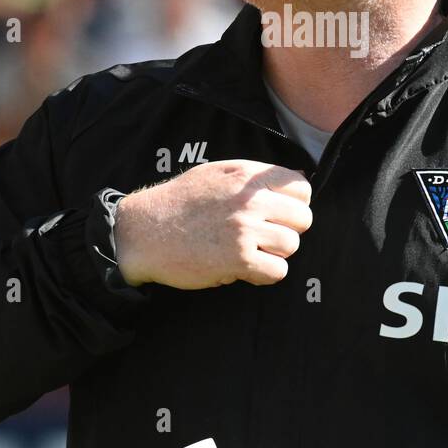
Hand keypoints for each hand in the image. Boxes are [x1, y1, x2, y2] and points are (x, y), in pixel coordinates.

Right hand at [113, 159, 312, 288]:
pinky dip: (264, 274)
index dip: (294, 203)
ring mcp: (244, 230)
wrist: (144, 230)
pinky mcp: (237, 260)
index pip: (301, 187)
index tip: (277, 213)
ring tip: (250, 251)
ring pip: (292, 245)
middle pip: (303, 218)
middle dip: (287, 229)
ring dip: (275, 253)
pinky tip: (245, 268)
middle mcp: (250, 200)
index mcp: (247, 176)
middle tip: (264, 236)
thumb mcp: (218, 173)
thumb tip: (302, 180)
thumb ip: (258, 176)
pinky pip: (277, 271)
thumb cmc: (181, 202)